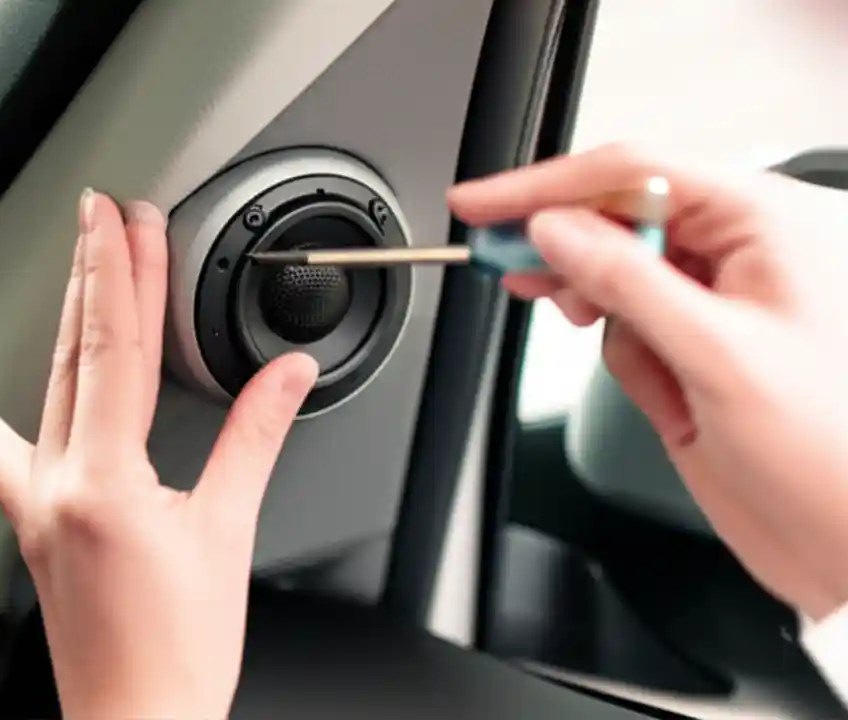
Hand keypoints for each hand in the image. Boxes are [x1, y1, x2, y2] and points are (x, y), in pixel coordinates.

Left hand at [0, 189, 317, 717]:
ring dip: (59, 315)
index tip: (126, 219)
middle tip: (105, 211)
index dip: (122, 275)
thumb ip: (255, 440)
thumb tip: (288, 375)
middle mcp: (55, 486)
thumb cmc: (179, 654)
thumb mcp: (227, 534)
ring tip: (74, 257)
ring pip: (37, 385)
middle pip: (73, 354)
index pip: (115, 351)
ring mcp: (32, 503)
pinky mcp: (29, 521)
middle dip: (93, 273)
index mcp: (105, 484)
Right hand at [449, 143, 847, 621]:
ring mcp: (719, 300)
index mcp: (769, 223)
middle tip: (503, 264)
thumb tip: (554, 229)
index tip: (482, 205)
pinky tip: (670, 399)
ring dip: (613, 323)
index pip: (635, 175)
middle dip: (567, 249)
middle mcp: (744, 251)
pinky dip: (630, 361)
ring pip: (617, 276)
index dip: (548, 185)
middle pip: (619, 216)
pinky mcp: (697, 346)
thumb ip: (626, 281)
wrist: (846, 541)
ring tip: (655, 376)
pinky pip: (629, 327)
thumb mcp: (717, 356)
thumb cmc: (830, 452)